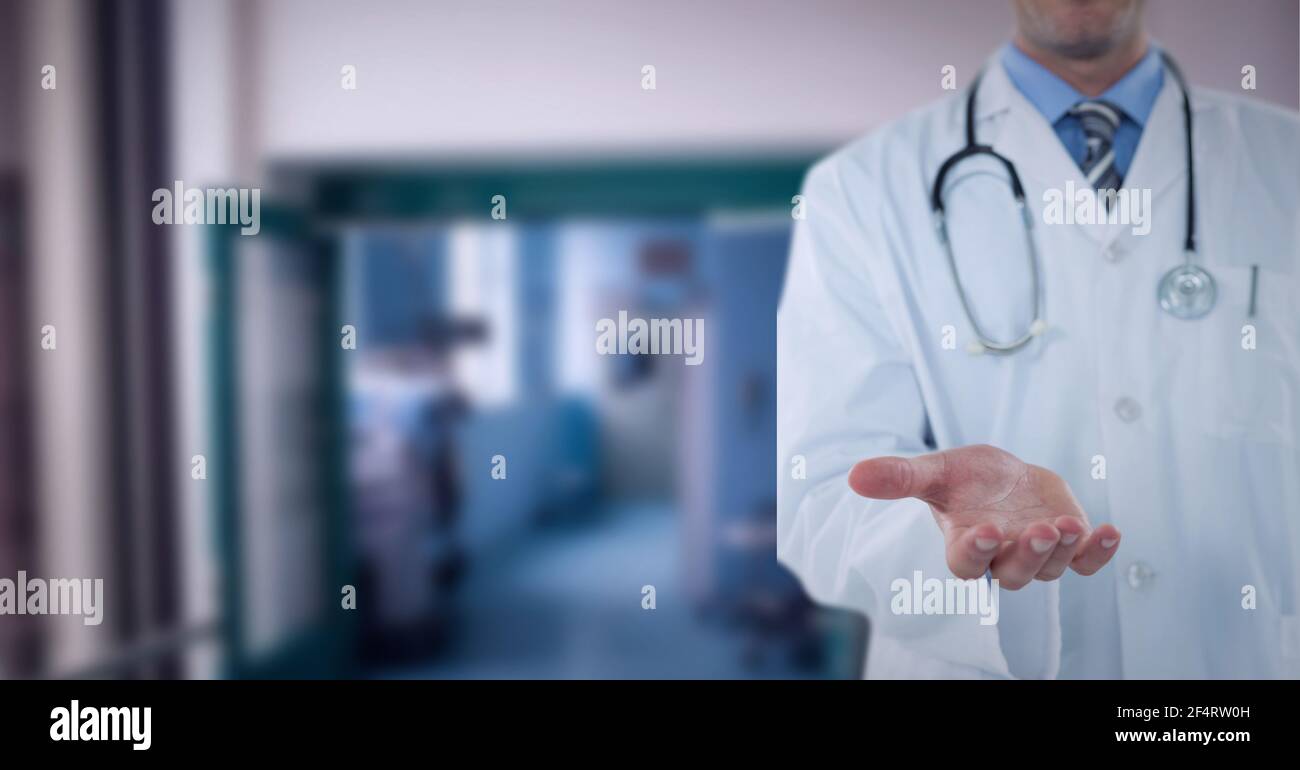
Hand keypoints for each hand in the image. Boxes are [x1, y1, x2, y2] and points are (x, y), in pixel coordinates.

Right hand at [848, 444, 1119, 589]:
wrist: (1001, 477)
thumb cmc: (963, 479)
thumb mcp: (933, 470)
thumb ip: (899, 477)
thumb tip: (855, 476)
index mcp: (965, 544)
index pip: (968, 563)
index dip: (976, 551)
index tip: (985, 530)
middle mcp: (1002, 555)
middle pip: (1016, 572)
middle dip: (1030, 554)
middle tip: (1042, 530)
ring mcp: (1037, 552)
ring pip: (1052, 567)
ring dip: (1063, 549)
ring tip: (1069, 523)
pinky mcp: (1068, 544)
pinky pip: (1085, 561)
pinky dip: (1099, 552)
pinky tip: (1111, 533)